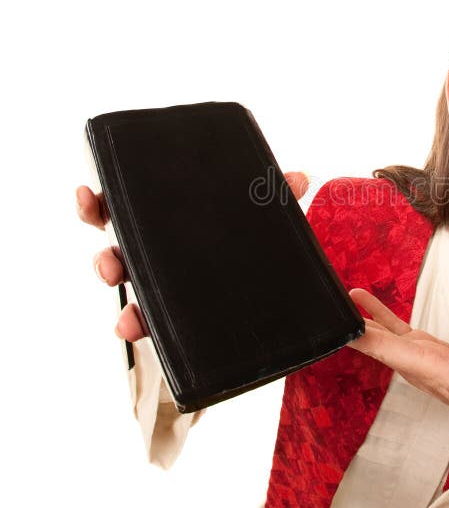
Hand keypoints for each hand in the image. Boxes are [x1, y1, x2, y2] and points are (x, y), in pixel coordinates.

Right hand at [76, 171, 310, 341]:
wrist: (272, 286)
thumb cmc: (253, 238)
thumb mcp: (263, 215)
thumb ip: (276, 197)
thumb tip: (300, 178)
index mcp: (170, 220)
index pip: (126, 208)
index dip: (100, 203)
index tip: (88, 193)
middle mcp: (158, 251)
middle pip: (116, 250)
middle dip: (105, 258)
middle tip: (110, 264)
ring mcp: (164, 284)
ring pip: (131, 290)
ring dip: (126, 306)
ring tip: (126, 317)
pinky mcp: (175, 315)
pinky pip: (148, 320)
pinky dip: (136, 324)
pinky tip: (132, 329)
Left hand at [346, 288, 448, 507]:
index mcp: (437, 369)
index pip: (392, 351)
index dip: (364, 337)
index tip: (340, 325)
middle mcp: (420, 365)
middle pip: (376, 344)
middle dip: (351, 327)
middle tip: (325, 302)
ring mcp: (419, 359)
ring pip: (381, 337)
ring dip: (360, 319)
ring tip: (340, 296)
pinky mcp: (424, 351)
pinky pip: (394, 332)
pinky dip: (378, 317)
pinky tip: (363, 302)